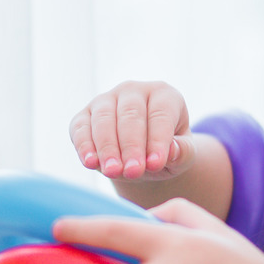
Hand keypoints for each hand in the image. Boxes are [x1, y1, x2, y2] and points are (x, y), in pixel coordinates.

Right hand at [70, 81, 192, 180]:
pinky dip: (84, 145)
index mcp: (163, 95)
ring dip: (107, 147)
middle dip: (131, 146)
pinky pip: (81, 128)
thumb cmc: (166, 152)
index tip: (155, 164)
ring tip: (113, 172)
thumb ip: (182, 152)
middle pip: (130, 115)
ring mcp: (106, 100)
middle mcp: (133, 91)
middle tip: (133, 172)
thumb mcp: (182, 155)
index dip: (157, 140)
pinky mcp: (84, 115)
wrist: (140, 157)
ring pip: (104, 119)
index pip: (160, 114)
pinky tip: (90, 163)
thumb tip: (170, 151)